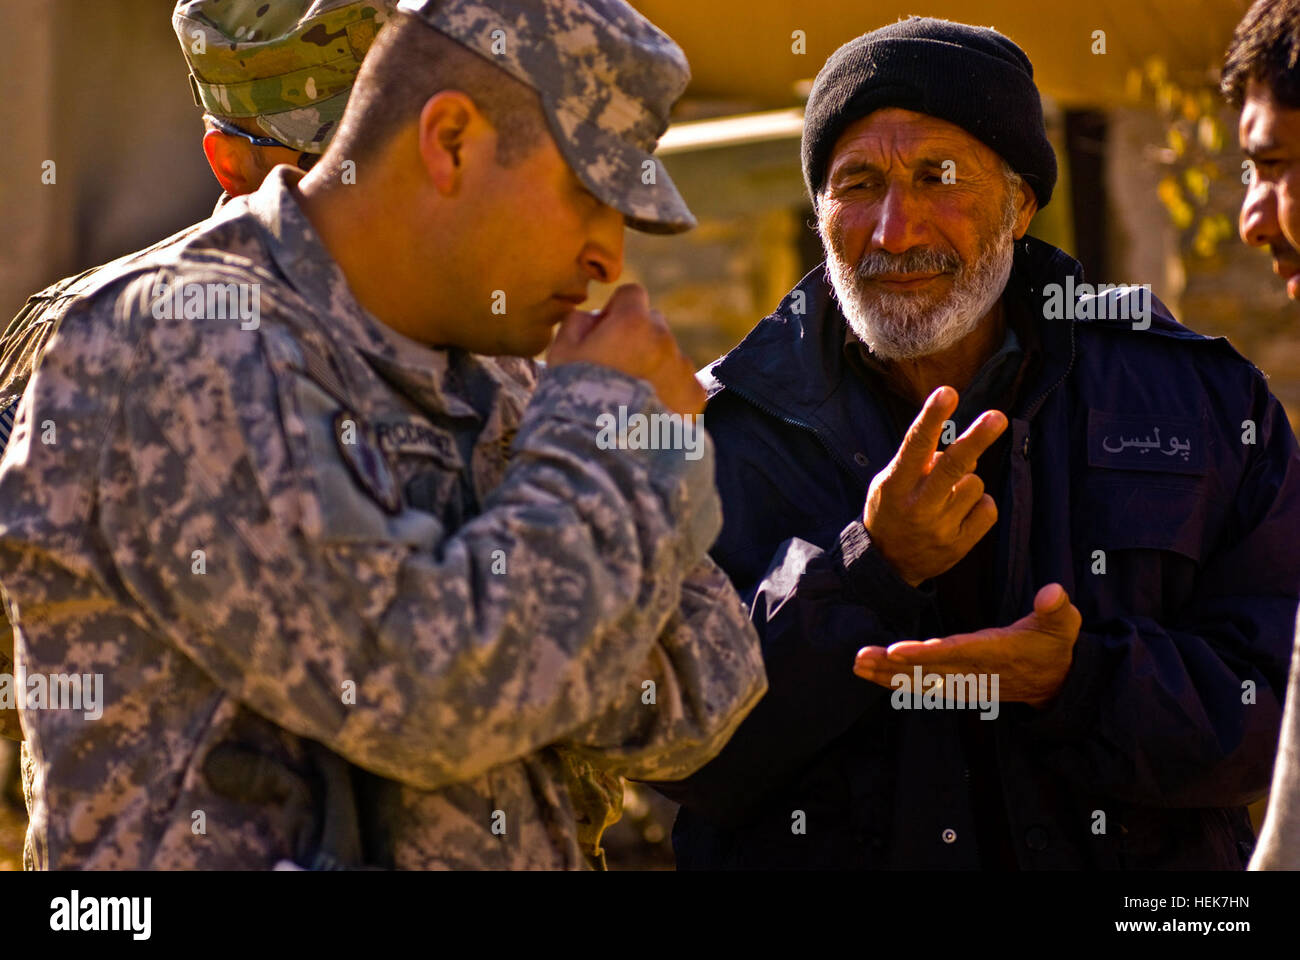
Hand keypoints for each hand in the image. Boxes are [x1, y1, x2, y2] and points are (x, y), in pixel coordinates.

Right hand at [546, 284, 704, 414]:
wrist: (602, 450)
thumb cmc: (574, 399)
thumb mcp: (560, 354)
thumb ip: (578, 322)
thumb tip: (595, 317)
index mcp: (631, 322)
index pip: (632, 294)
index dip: (616, 312)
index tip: (605, 335)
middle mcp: (664, 339)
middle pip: (654, 324)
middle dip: (638, 339)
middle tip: (616, 372)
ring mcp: (683, 369)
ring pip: (670, 356)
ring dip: (655, 368)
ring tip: (630, 401)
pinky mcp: (695, 398)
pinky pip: (683, 384)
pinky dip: (670, 394)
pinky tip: (648, 414)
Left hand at [853, 583, 1081, 707]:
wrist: (1057, 683)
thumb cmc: (1055, 645)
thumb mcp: (1063, 625)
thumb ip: (1057, 609)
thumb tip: (1053, 592)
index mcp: (996, 652)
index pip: (955, 651)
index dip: (925, 653)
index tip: (896, 651)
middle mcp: (975, 669)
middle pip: (927, 669)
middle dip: (892, 665)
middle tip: (859, 657)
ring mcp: (967, 681)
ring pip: (921, 680)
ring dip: (887, 675)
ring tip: (858, 665)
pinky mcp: (961, 686)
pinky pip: (925, 687)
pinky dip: (900, 683)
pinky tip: (875, 677)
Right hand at [863, 386, 1005, 585]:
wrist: (886, 566)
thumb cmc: (890, 511)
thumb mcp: (888, 483)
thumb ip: (917, 462)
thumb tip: (954, 442)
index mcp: (895, 485)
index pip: (915, 445)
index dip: (932, 417)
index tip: (947, 393)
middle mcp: (918, 506)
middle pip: (953, 466)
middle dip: (976, 439)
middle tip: (997, 417)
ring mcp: (940, 528)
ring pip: (975, 484)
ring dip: (967, 482)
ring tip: (948, 495)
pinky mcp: (959, 546)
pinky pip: (987, 509)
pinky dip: (979, 504)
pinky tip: (961, 512)